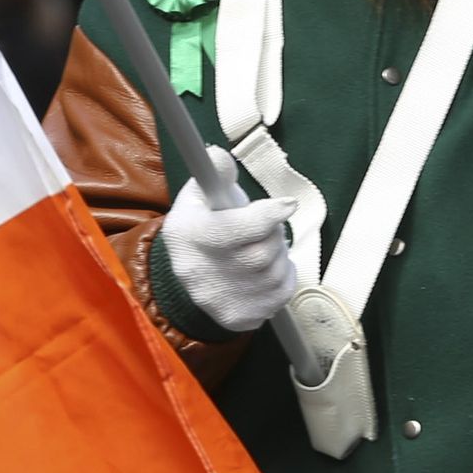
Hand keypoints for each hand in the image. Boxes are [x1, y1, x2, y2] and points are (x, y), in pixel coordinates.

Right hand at [160, 146, 297, 334]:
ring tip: (265, 247)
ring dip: (280, 256)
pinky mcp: (236, 317)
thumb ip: (215, 174)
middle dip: (275, 235)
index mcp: (191, 235)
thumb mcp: (198, 194)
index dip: (270, 215)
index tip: (287, 205)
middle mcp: (200, 273)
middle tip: (268, 228)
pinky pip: (279, 296)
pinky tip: (267, 270)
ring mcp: (218, 300)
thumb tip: (220, 155)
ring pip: (274, 274)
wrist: (186, 274)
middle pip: (262, 253)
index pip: (239, 229)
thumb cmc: (199, 225)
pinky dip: (282, 279)